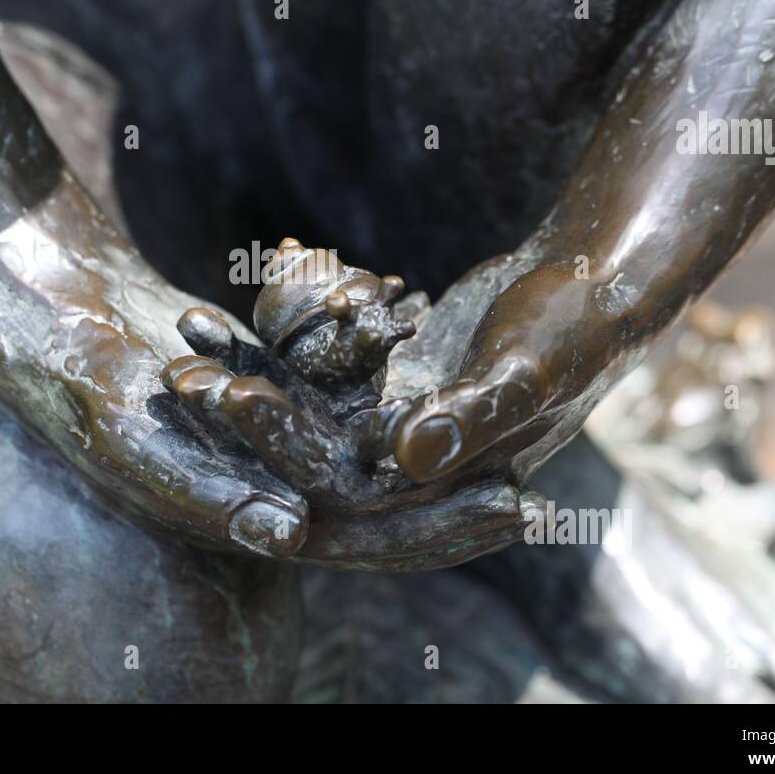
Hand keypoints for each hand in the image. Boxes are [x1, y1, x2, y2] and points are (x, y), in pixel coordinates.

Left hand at [161, 240, 551, 570]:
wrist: (590, 281)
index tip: (237, 398)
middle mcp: (405, 471)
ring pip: (300, 404)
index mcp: (439, 492)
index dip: (288, 449)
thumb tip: (404, 456)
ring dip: (246, 370)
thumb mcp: (525, 372)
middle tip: (184, 374)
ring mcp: (387, 425)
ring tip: (190, 330)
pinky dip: (281, 329)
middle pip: (305, 452)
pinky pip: (316, 361)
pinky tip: (242, 288)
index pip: (348, 491)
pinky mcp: (377, 382)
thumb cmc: (573, 332)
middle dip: (245, 415)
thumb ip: (469, 416)